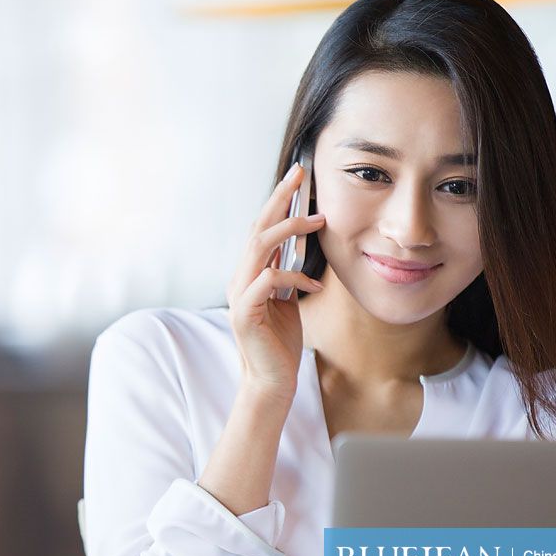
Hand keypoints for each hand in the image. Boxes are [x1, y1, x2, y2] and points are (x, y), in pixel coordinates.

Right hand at [224, 162, 325, 396]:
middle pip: (257, 228)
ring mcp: (239, 295)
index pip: (261, 228)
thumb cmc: (280, 343)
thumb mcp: (287, 300)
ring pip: (259, 248)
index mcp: (248, 273)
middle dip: (280, 198)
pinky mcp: (245, 313)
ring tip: (317, 220)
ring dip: (289, 229)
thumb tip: (301, 246)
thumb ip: (287, 275)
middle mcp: (239, 279)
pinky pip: (267, 281)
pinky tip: (314, 285)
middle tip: (300, 174)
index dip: (278, 201)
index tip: (297, 178)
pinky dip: (292, 277)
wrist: (271, 381)